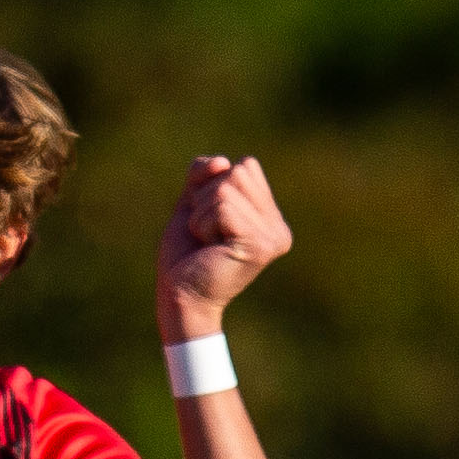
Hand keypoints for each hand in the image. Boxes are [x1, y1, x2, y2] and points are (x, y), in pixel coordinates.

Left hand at [156, 155, 291, 337]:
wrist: (180, 296)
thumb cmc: (186, 254)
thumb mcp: (193, 203)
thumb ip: (205, 174)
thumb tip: (222, 162)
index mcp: (270, 218)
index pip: (246, 167)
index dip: (213, 186)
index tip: (210, 222)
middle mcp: (278, 228)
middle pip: (237, 172)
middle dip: (206, 198)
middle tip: (205, 233)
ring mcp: (272, 237)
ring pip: (226, 188)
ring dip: (201, 213)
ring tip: (206, 242)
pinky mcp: (258, 244)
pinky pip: (222, 206)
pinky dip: (202, 223)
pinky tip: (207, 247)